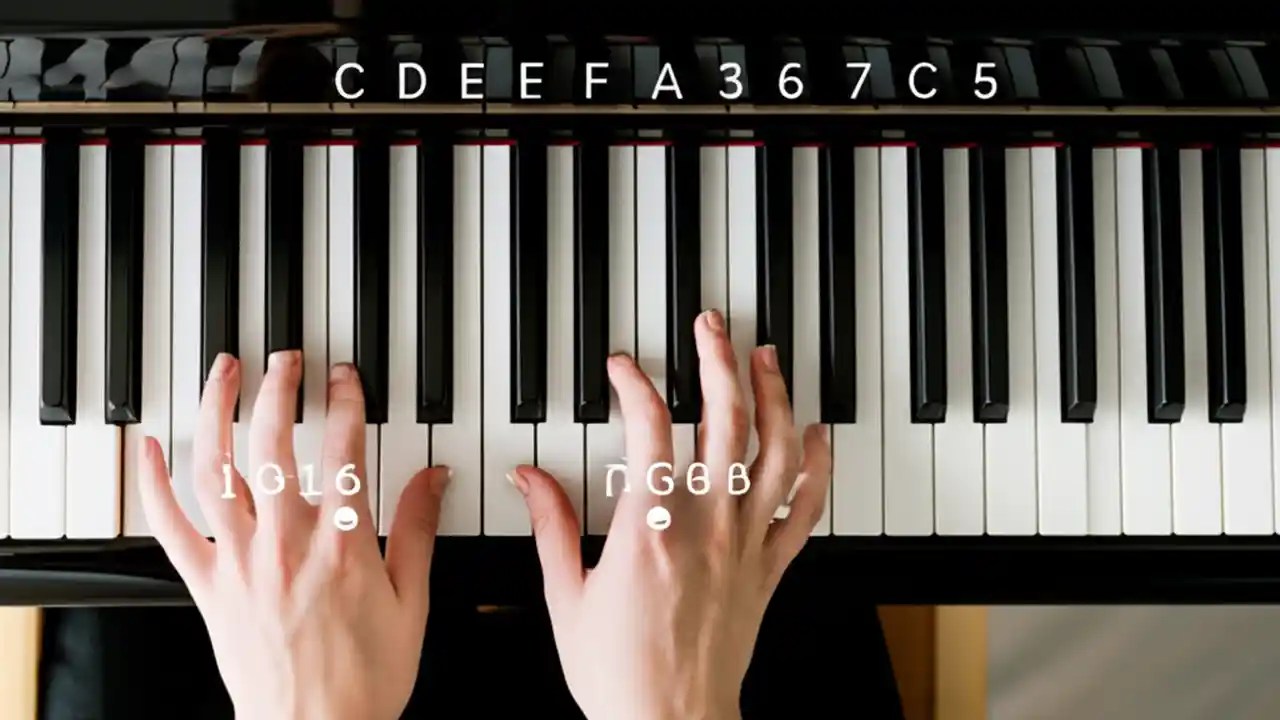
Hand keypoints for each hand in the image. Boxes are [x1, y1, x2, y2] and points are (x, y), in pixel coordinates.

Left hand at [138, 351, 449, 719]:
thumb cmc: (364, 678)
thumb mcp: (412, 601)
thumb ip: (419, 531)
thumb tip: (435, 478)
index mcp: (344, 543)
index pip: (344, 448)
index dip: (345, 400)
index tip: (345, 376)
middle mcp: (286, 542)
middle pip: (273, 443)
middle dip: (279, 388)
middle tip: (285, 358)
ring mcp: (240, 560)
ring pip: (218, 468)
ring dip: (218, 411)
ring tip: (225, 372)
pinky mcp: (207, 584)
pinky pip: (169, 526)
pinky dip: (153, 482)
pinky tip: (150, 446)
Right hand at [511, 309, 831, 719]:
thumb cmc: (618, 672)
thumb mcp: (565, 595)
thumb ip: (549, 525)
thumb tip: (527, 477)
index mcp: (649, 529)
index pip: (649, 428)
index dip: (637, 384)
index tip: (624, 366)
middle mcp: (705, 527)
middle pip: (723, 423)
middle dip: (718, 362)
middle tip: (711, 325)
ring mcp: (744, 546)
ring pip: (772, 453)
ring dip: (772, 398)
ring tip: (764, 357)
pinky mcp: (769, 570)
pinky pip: (803, 509)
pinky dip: (815, 467)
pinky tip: (816, 435)